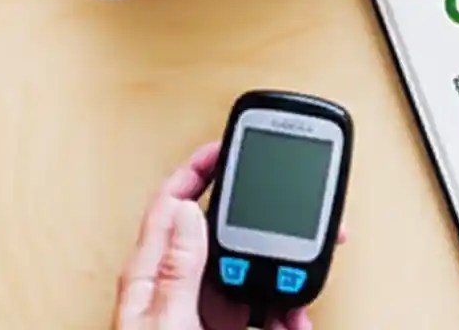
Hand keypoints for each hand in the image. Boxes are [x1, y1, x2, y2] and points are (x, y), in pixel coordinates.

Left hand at [113, 142, 345, 329]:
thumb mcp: (165, 324)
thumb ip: (175, 269)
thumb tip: (184, 210)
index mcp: (150, 276)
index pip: (171, 203)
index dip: (197, 168)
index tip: (226, 147)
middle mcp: (176, 286)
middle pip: (222, 229)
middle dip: (265, 218)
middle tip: (297, 209)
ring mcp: (201, 308)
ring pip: (250, 267)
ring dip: (282, 270)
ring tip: (307, 272)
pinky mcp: (222, 329)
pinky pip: (260, 304)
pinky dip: (284, 308)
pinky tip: (295, 318)